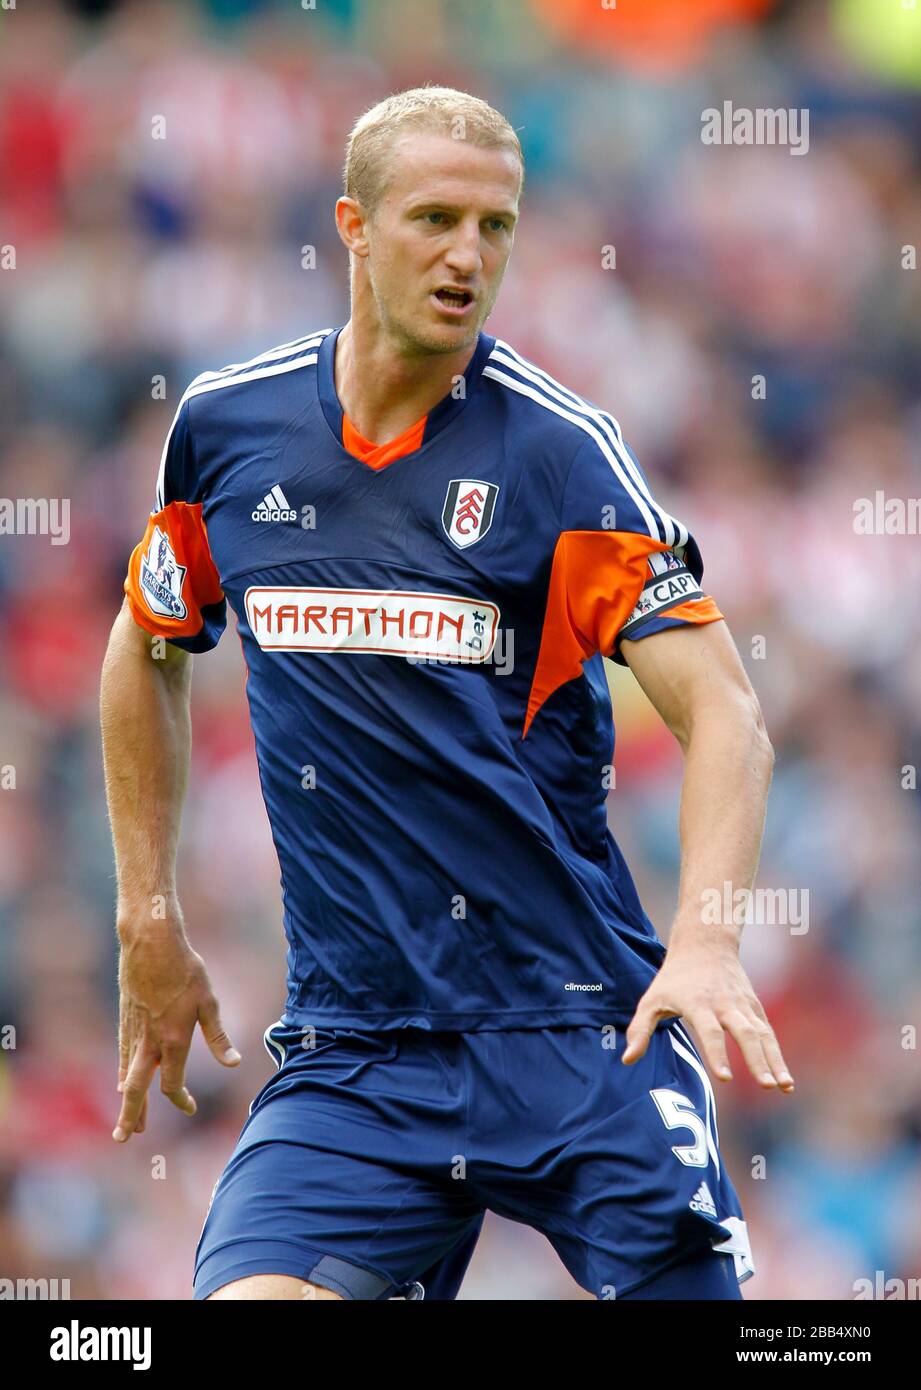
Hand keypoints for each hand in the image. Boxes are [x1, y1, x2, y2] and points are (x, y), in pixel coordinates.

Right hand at [114, 907, 240, 1141]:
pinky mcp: (125, 1020)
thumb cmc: (185, 971)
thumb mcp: (210, 1003)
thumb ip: (219, 1038)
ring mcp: (133, 1033)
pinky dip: (121, 1074)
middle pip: (136, 1089)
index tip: (190, 1106)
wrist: (151, 945)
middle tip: (124, 1139)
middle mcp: (149, 1043)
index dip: (181, 1100)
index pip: (172, 1085)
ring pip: (125, 1075)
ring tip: (126, 1123)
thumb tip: (235, 1064)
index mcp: (173, 1041)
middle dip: (131, 1116)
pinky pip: (122, 1056)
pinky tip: (121, 1082)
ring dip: (126, 1100)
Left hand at [621, 942, 793, 1090]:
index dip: (717, 1055)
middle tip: (766, 1085)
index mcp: (699, 1003)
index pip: (710, 1032)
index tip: (725, 1078)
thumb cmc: (674, 978)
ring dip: (774, 1062)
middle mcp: (725, 1004)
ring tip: (783, 1088)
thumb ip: (640, 1029)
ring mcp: (743, 1005)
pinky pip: (769, 1034)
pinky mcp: (754, 1008)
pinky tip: (786, 1081)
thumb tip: (627, 1060)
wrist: (706, 944)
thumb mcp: (651, 999)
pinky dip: (778, 1056)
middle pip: (745, 1033)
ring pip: (762, 1035)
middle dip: (756, 1060)